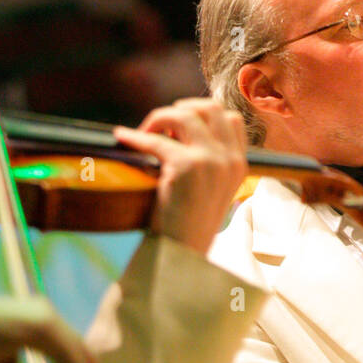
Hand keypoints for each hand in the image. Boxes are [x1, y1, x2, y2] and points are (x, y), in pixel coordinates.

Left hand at [114, 98, 248, 254]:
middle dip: (183, 108)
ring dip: (160, 118)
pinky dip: (135, 137)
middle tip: (162, 123)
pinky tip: (123, 138)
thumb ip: (210, 162)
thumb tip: (176, 132)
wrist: (182, 254)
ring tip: (144, 131)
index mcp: (239, 164)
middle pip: (209, 108)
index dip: (205, 114)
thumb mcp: (213, 190)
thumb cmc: (190, 225)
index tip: (183, 124)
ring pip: (184, 115)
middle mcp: (229, 159)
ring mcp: (210, 161)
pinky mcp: (186, 166)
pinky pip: (155, 140)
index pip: (231, 119)